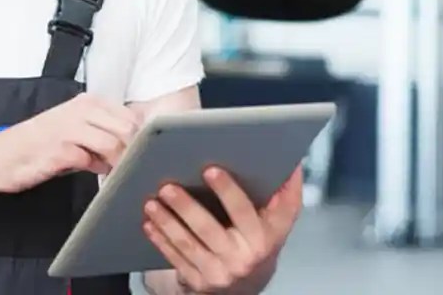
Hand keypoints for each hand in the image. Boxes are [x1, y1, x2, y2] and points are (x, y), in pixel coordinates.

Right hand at [0, 93, 140, 193]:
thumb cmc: (37, 145)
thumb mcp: (72, 129)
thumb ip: (101, 133)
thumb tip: (131, 148)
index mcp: (87, 102)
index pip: (131, 116)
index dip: (141, 137)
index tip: (145, 154)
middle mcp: (81, 110)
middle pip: (128, 129)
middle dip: (135, 151)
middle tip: (135, 167)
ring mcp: (71, 128)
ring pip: (114, 143)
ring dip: (120, 163)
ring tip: (118, 174)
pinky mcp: (62, 150)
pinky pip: (94, 161)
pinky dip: (101, 172)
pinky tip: (99, 178)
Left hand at [143, 165, 303, 293]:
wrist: (250, 282)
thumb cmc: (263, 238)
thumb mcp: (281, 219)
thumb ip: (287, 190)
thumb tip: (293, 159)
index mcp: (264, 237)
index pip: (244, 211)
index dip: (228, 190)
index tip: (210, 169)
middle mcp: (243, 258)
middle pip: (209, 229)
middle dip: (186, 207)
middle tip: (167, 186)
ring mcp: (220, 273)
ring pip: (188, 244)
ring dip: (167, 222)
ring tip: (151, 202)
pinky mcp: (200, 283)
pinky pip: (176, 259)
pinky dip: (161, 240)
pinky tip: (149, 223)